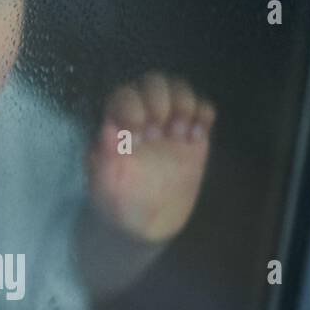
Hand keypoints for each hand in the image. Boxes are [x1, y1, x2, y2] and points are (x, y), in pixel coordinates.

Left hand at [87, 71, 215, 243]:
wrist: (144, 226)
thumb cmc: (116, 204)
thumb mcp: (105, 185)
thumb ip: (105, 157)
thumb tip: (106, 126)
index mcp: (116, 125)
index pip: (125, 95)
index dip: (133, 106)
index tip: (137, 135)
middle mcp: (143, 119)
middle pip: (154, 83)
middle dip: (160, 100)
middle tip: (161, 132)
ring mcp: (169, 126)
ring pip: (180, 90)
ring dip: (184, 104)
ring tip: (180, 134)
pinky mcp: (193, 138)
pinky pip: (203, 110)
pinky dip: (204, 115)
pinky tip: (196, 138)